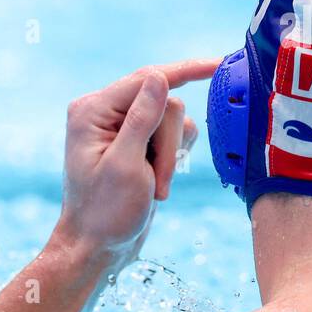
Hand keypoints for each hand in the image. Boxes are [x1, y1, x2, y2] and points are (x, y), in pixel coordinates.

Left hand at [55, 58, 218, 260]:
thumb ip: (143, 119)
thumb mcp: (125, 166)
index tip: (218, 63)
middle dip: (169, 144)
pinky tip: (157, 184)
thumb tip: (159, 76)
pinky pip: (176, 135)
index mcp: (93, 110)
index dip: (185, 71)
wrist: (98, 248)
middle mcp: (107, 113)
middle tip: (157, 181)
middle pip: (166, 104)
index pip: (147, 79)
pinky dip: (174, 161)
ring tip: (154, 187)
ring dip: (172, 157)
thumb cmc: (104, 214)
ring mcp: (125, 127)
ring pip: (175, 121)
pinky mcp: (141, 143)